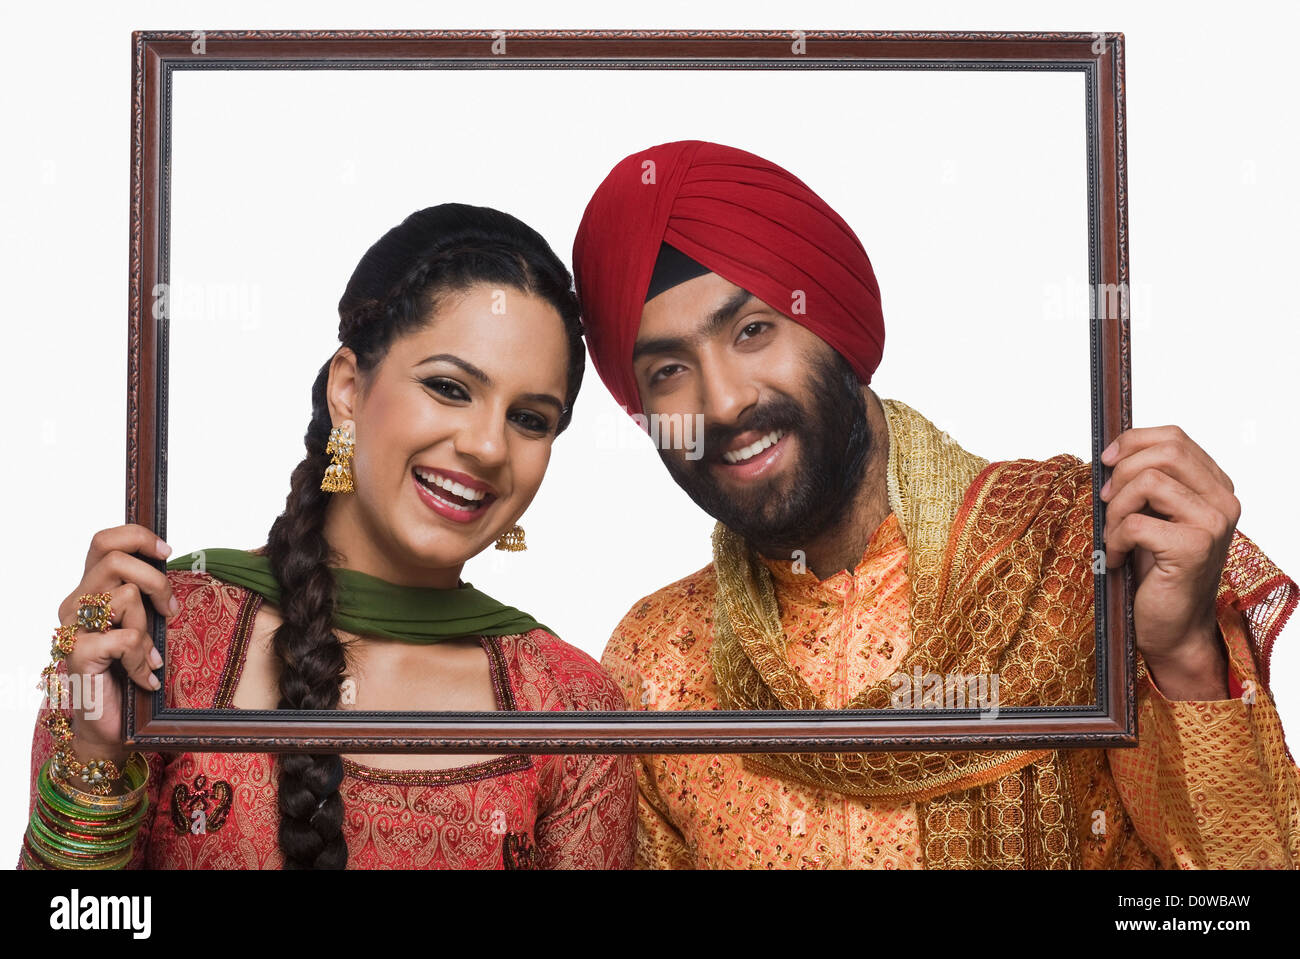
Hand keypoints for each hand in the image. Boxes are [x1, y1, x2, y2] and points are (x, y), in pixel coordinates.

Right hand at [54, 525, 177, 760]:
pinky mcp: (78, 654)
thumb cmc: (127, 674)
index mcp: (89, 592)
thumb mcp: (143, 625)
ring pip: (128, 595)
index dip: (137, 537)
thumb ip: (145, 596)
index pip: (104, 541)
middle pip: (116, 558)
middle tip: (169, 610)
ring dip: (149, 627)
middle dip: (156, 580)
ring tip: (148, 655)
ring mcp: (73, 628)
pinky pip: (127, 636)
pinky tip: (144, 676)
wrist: (108, 727)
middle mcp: (75, 604)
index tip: (167, 552)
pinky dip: (144, 658)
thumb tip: (168, 561)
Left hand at [1100, 426, 1237, 697]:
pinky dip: (1113, 541)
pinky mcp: (1194, 548)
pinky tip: (1115, 560)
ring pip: (1149, 481)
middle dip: (1123, 471)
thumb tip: (1112, 452)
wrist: (1172, 628)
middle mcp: (1223, 501)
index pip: (1175, 438)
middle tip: (1105, 501)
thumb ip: (1146, 482)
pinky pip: (1136, 523)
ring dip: (1116, 509)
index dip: (1133, 441)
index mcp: (1215, 488)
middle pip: (1166, 452)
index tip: (1107, 461)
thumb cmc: (1156, 572)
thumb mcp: (1151, 516)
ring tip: (1113, 537)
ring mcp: (1213, 524)